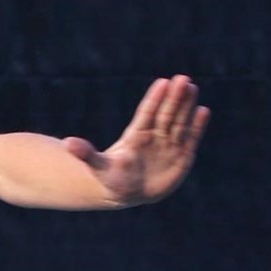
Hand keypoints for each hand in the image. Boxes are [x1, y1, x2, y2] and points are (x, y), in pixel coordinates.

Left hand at [65, 75, 208, 205]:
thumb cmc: (112, 178)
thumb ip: (86, 154)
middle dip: (175, 98)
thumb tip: (67, 144)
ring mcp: (168, 145)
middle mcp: (154, 136)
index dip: (155, 99)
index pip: (147, 113)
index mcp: (136, 136)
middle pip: (166, 113)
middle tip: (183, 78)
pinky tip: (203, 110)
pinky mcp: (181, 157)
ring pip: (179, 122)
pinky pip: (190, 139)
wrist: (127, 191)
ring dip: (187, 106)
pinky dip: (197, 126)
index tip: (163, 82)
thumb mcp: (98, 167)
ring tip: (192, 87)